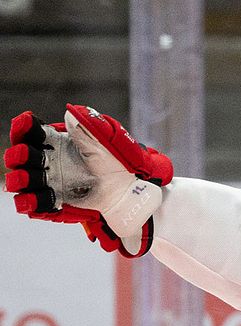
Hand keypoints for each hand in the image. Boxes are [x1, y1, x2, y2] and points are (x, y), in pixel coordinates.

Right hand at [5, 105, 172, 256]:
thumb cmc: (116, 163)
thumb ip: (87, 129)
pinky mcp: (53, 202)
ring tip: (25, 179)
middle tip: (25, 154)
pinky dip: (30, 202)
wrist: (127, 192)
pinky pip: (34, 203)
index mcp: (55, 142)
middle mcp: (46, 161)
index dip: (24, 127)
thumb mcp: (105, 143)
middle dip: (20, 155)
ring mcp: (48, 182)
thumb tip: (70, 113)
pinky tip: (30, 200)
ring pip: (22, 180)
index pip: (31, 132)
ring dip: (21, 179)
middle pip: (22, 156)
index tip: (26, 124)